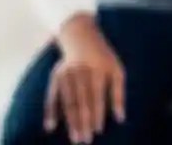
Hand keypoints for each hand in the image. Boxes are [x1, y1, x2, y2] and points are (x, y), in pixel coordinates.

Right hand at [46, 15, 125, 144]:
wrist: (82, 38)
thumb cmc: (104, 59)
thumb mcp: (117, 70)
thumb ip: (119, 93)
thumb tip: (121, 118)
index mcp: (98, 69)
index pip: (97, 96)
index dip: (97, 114)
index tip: (98, 131)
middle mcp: (80, 71)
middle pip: (81, 101)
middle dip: (83, 122)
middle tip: (85, 140)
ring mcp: (65, 73)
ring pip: (67, 101)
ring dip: (69, 121)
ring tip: (74, 138)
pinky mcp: (55, 76)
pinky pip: (51, 96)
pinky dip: (50, 111)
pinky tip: (50, 127)